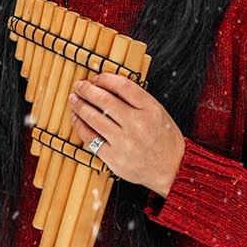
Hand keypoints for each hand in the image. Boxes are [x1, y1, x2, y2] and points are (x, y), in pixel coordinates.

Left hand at [69, 72, 185, 197]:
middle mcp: (137, 124)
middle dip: (87, 90)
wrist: (172, 169)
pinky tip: (76, 119)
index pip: (123, 86)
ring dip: (80, 106)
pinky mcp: (114, 158)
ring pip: (94, 118)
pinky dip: (80, 126)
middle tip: (79, 85)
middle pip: (105, 100)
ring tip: (74, 100)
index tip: (96, 78)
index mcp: (150, 109)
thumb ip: (136, 99)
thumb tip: (107, 85)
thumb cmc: (163, 138)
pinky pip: (91, 138)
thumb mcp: (157, 112)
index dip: (105, 78)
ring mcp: (124, 142)